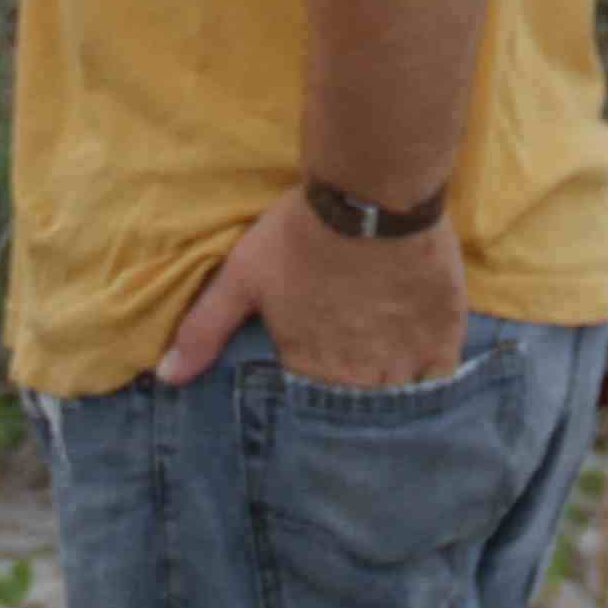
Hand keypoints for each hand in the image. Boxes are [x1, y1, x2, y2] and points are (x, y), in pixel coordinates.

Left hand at [159, 184, 465, 388]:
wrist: (370, 192)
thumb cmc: (299, 233)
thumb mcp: (241, 277)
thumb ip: (203, 331)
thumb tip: (166, 377)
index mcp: (309, 367)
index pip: (306, 415)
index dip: (307, 408)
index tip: (310, 398)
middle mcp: (358, 375)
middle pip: (353, 415)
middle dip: (349, 412)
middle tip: (348, 396)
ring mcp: (403, 358)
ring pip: (397, 404)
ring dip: (387, 401)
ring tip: (383, 392)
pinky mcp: (441, 336)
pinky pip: (440, 383)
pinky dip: (430, 386)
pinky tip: (423, 380)